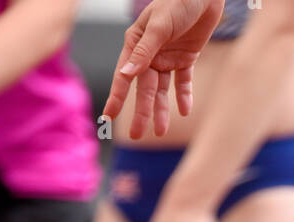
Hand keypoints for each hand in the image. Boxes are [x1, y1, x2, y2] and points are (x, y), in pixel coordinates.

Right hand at [104, 0, 224, 138]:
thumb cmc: (177, 2)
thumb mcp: (159, 26)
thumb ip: (144, 52)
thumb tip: (126, 74)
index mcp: (136, 44)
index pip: (124, 76)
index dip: (117, 97)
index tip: (108, 117)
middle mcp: (149, 53)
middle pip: (144, 89)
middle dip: (141, 112)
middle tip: (137, 135)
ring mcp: (167, 57)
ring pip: (162, 90)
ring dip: (161, 110)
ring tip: (160, 131)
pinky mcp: (185, 59)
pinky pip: (183, 82)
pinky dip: (184, 96)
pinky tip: (185, 111)